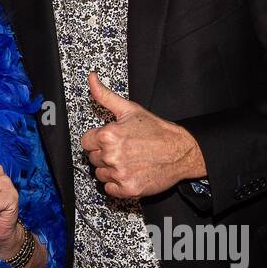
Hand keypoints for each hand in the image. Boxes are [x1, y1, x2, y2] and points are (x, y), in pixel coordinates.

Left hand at [80, 73, 205, 198]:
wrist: (181, 151)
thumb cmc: (157, 130)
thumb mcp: (130, 109)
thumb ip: (105, 95)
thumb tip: (91, 78)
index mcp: (108, 135)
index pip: (85, 142)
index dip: (97, 139)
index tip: (110, 139)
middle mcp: (112, 156)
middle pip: (92, 158)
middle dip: (104, 153)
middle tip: (123, 148)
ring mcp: (120, 174)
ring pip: (100, 174)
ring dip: (110, 169)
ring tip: (128, 160)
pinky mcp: (128, 189)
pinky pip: (109, 189)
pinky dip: (117, 183)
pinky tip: (129, 172)